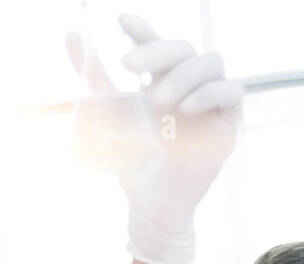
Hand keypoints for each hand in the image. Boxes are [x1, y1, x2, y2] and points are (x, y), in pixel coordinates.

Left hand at [67, 14, 242, 263]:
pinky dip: (210, 94)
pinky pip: (231, 92)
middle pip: (184, 48)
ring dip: (183, 75)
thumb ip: (95, 76)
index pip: (158, 43)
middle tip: (127, 65)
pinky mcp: (228, 121)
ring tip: (157, 99)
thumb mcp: (111, 114)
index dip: (144, 29)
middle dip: (156, 51)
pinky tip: (185, 108)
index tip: (122, 22)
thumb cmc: (134, 160)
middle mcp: (189, 84)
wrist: (153, 201)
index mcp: (162, 78)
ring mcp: (211, 100)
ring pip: (211, 63)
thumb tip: (72, 35)